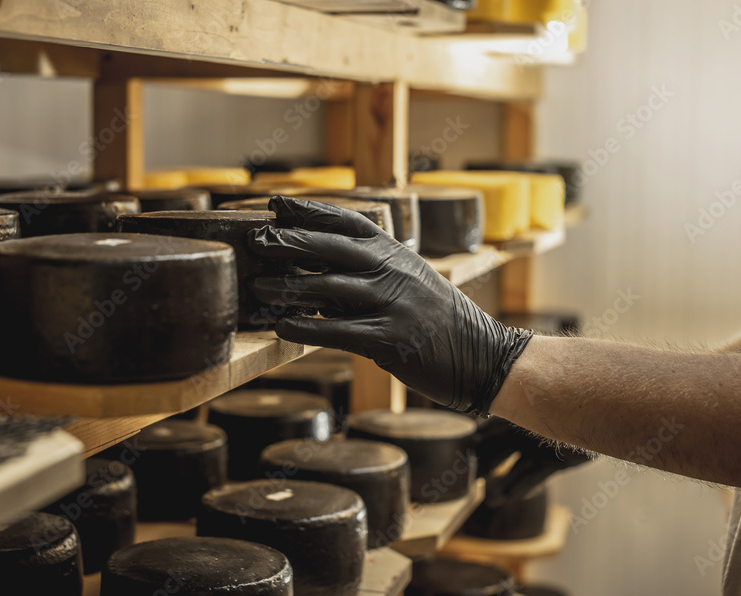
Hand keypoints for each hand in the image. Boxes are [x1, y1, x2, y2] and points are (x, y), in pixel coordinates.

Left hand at [247, 196, 532, 415]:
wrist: (485, 358)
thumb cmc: (441, 322)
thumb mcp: (413, 282)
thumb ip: (372, 272)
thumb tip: (316, 271)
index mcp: (398, 253)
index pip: (348, 222)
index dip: (310, 212)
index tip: (277, 206)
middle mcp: (395, 272)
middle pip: (333, 248)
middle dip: (290, 242)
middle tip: (255, 240)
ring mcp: (394, 304)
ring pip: (329, 289)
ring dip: (288, 287)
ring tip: (256, 287)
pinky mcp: (392, 339)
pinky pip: (338, 332)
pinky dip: (306, 329)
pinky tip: (282, 327)